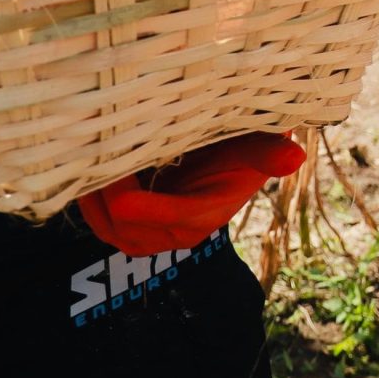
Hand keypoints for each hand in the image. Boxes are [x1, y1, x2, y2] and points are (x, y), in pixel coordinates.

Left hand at [77, 132, 305, 256]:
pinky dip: (92, 205)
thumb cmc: (244, 146)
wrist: (232, 161)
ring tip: (82, 167)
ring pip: (111, 231)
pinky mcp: (137, 226)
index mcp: (207, 214)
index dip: (143, 208)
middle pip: (130, 231)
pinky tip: (85, 175)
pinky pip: (106, 225)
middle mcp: (179, 232)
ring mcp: (154, 233)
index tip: (119, 190)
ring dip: (93, 204)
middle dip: (107, 202)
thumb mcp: (259, 144)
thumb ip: (270, 154)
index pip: (171, 219)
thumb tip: (296, 158)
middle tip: (93, 163)